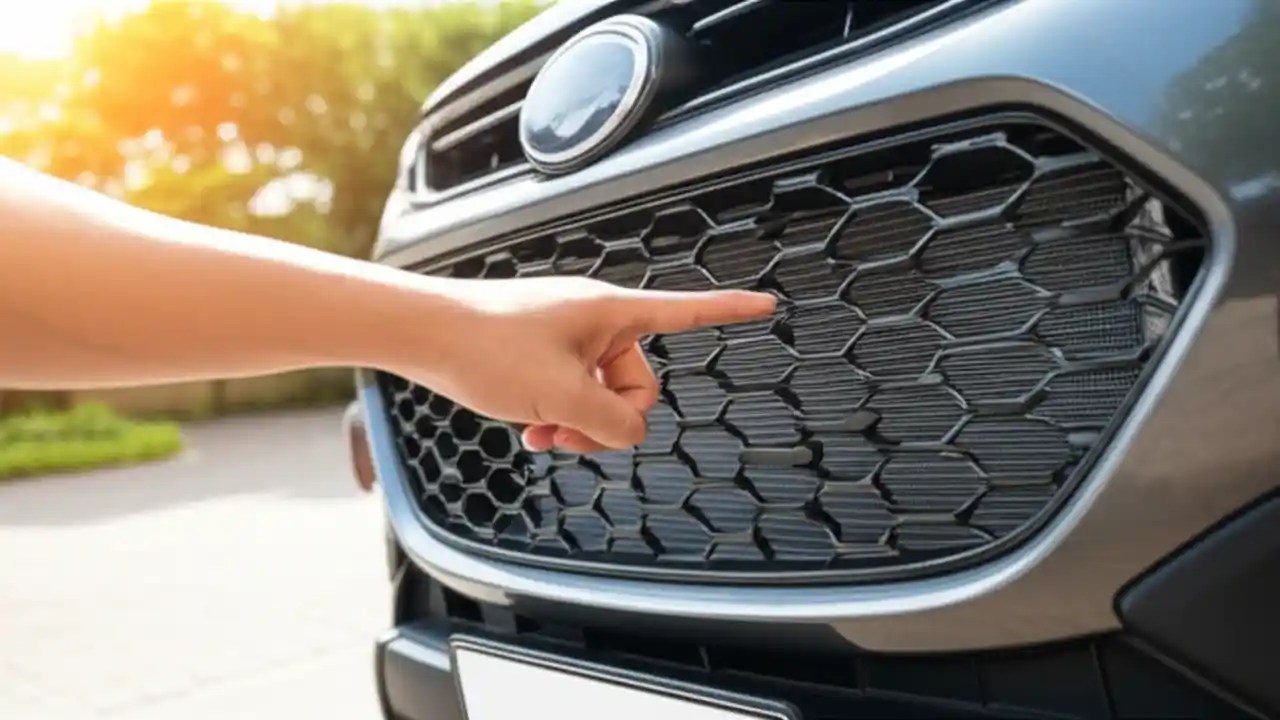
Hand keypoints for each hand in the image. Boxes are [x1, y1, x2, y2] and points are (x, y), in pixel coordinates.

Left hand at [386, 276, 775, 452]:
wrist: (424, 333)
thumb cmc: (486, 347)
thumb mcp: (560, 396)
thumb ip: (611, 421)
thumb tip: (631, 431)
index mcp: (611, 313)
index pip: (686, 311)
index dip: (730, 310)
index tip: (768, 303)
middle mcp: (596, 319)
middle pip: (637, 384)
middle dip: (608, 419)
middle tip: (566, 434)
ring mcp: (569, 336)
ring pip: (601, 395)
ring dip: (578, 423)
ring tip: (541, 433)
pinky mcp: (544, 351)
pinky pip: (572, 390)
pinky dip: (558, 414)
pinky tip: (531, 429)